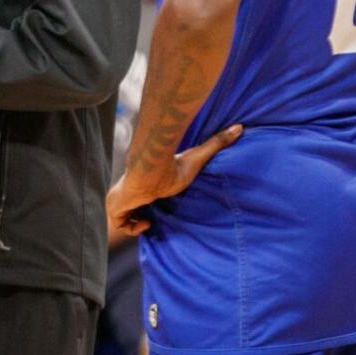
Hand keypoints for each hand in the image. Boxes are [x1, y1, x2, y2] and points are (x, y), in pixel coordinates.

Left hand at [106, 124, 242, 235]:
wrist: (151, 172)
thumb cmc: (173, 165)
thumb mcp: (198, 156)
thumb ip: (217, 142)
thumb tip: (240, 126)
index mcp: (144, 182)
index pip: (140, 194)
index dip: (148, 202)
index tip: (161, 203)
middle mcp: (129, 190)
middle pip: (127, 206)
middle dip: (139, 213)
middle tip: (154, 216)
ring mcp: (120, 198)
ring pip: (120, 217)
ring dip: (135, 223)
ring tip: (149, 219)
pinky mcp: (115, 207)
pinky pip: (118, 224)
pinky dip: (131, 227)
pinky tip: (145, 221)